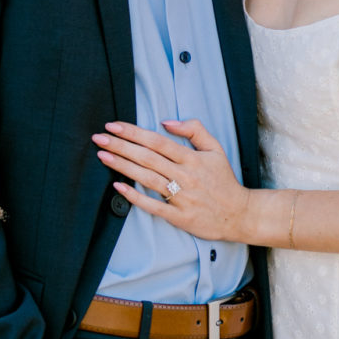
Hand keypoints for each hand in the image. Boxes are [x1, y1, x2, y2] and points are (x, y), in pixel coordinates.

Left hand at [93, 119, 250, 241]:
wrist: (239, 214)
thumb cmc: (224, 180)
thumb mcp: (215, 148)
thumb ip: (194, 130)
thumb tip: (167, 122)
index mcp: (192, 158)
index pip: (157, 141)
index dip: (134, 132)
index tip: (114, 126)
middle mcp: (185, 176)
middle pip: (147, 158)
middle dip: (121, 146)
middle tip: (99, 138)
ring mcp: (182, 197)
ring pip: (147, 178)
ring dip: (123, 166)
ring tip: (103, 156)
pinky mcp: (180, 217)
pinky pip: (153, 206)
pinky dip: (135, 196)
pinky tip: (118, 186)